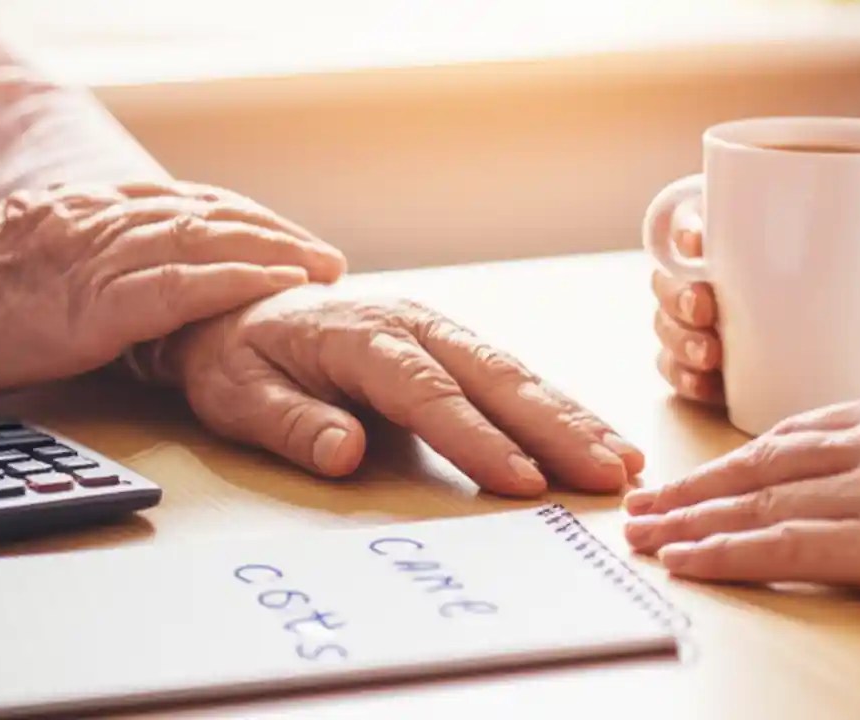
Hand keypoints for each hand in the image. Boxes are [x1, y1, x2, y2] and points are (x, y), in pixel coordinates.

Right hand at [0, 180, 345, 398]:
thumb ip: (66, 248)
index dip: (237, 217)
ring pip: (207, 242)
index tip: (278, 233)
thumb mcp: (14, 252)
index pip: (179, 201)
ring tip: (321, 267)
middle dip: (272, 232)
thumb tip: (95, 260)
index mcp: (77, 208)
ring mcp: (98, 259)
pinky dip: (237, 282)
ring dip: (272, 253)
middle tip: (323, 253)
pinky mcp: (96, 306)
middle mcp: (96, 220)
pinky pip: (183, 287)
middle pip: (207, 214)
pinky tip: (278, 285)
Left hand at [162, 287, 644, 496]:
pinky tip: (591, 435)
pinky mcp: (449, 345)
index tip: (523, 480)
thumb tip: (346, 452)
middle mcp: (411, 324)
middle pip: (494, 377)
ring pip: (515, 372)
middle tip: (609, 472)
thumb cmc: (237, 354)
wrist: (239, 304)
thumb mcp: (239, 392)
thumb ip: (291, 423)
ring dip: (571, 416)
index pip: (428, 393)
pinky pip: (509, 374)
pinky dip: (555, 406)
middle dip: (557, 427)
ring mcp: (437, 330)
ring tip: (622, 459)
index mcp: (360, 335)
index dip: (477, 438)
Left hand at [622, 387, 859, 609]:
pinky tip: (685, 560)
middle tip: (642, 504)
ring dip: (688, 521)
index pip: (787, 436)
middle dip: (690, 488)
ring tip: (643, 534)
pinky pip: (781, 546)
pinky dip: (723, 553)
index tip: (698, 477)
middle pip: (754, 466)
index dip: (732, 463)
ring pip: (754, 504)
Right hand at [651, 217, 859, 403]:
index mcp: (755, 238)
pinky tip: (704, 386)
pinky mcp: (711, 368)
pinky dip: (683, 378)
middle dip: (676, 292)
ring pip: (668, 323)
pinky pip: (677, 369)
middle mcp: (724, 278)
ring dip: (676, 337)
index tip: (700, 241)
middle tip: (706, 310)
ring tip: (709, 356)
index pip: (702, 218)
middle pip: (672, 274)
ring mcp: (712, 324)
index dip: (685, 226)